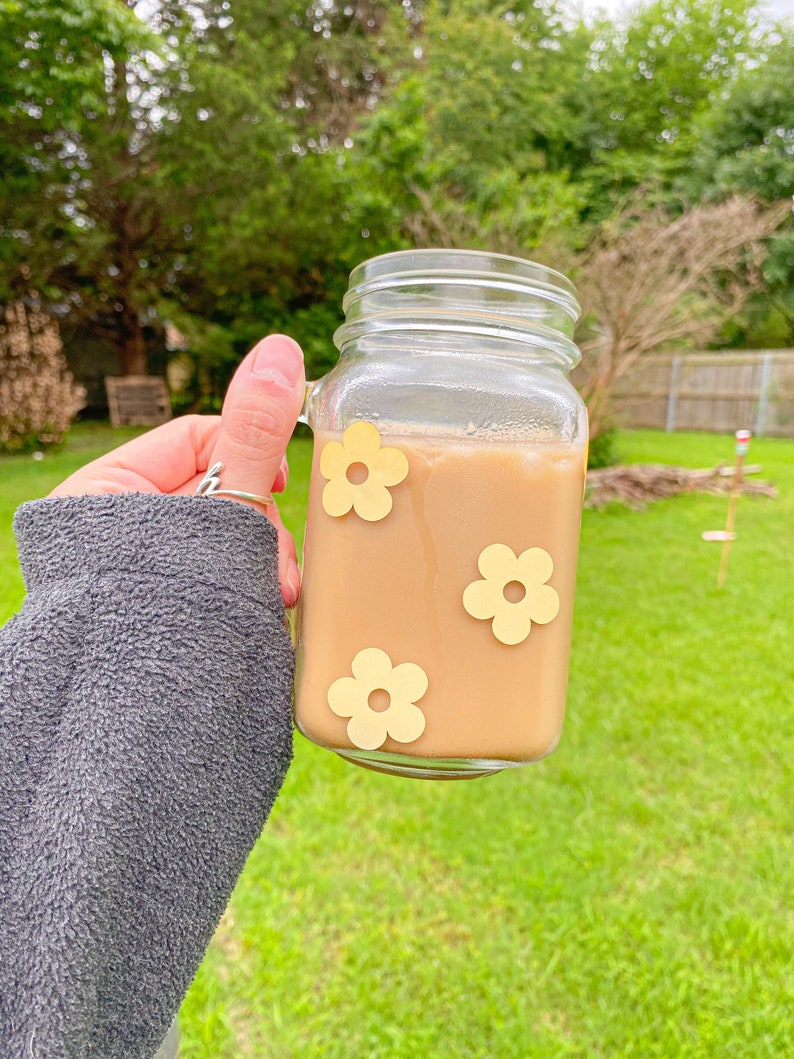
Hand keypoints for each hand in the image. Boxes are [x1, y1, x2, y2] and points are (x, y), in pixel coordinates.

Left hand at [50, 334, 305, 606]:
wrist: (147, 725)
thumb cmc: (173, 611)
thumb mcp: (219, 514)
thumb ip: (251, 433)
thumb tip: (280, 348)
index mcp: (109, 492)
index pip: (198, 438)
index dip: (250, 455)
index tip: (279, 488)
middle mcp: (123, 528)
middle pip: (218, 491)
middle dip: (258, 528)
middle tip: (277, 570)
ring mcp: (146, 569)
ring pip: (226, 536)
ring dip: (261, 560)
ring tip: (274, 598)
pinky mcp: (168, 603)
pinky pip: (222, 571)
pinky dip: (248, 582)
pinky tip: (263, 606)